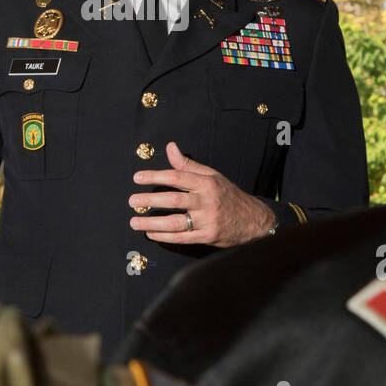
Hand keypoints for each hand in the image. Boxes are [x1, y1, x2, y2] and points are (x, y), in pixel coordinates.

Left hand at [128, 141, 275, 246]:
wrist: (253, 220)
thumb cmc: (228, 195)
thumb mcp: (211, 176)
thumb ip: (188, 165)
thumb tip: (170, 147)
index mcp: (206, 183)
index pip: (176, 177)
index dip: (155, 176)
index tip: (137, 178)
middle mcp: (207, 201)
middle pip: (174, 200)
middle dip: (150, 200)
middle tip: (132, 201)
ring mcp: (207, 221)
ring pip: (176, 222)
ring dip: (152, 222)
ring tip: (135, 221)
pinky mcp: (207, 237)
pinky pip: (182, 238)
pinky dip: (164, 237)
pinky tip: (151, 234)